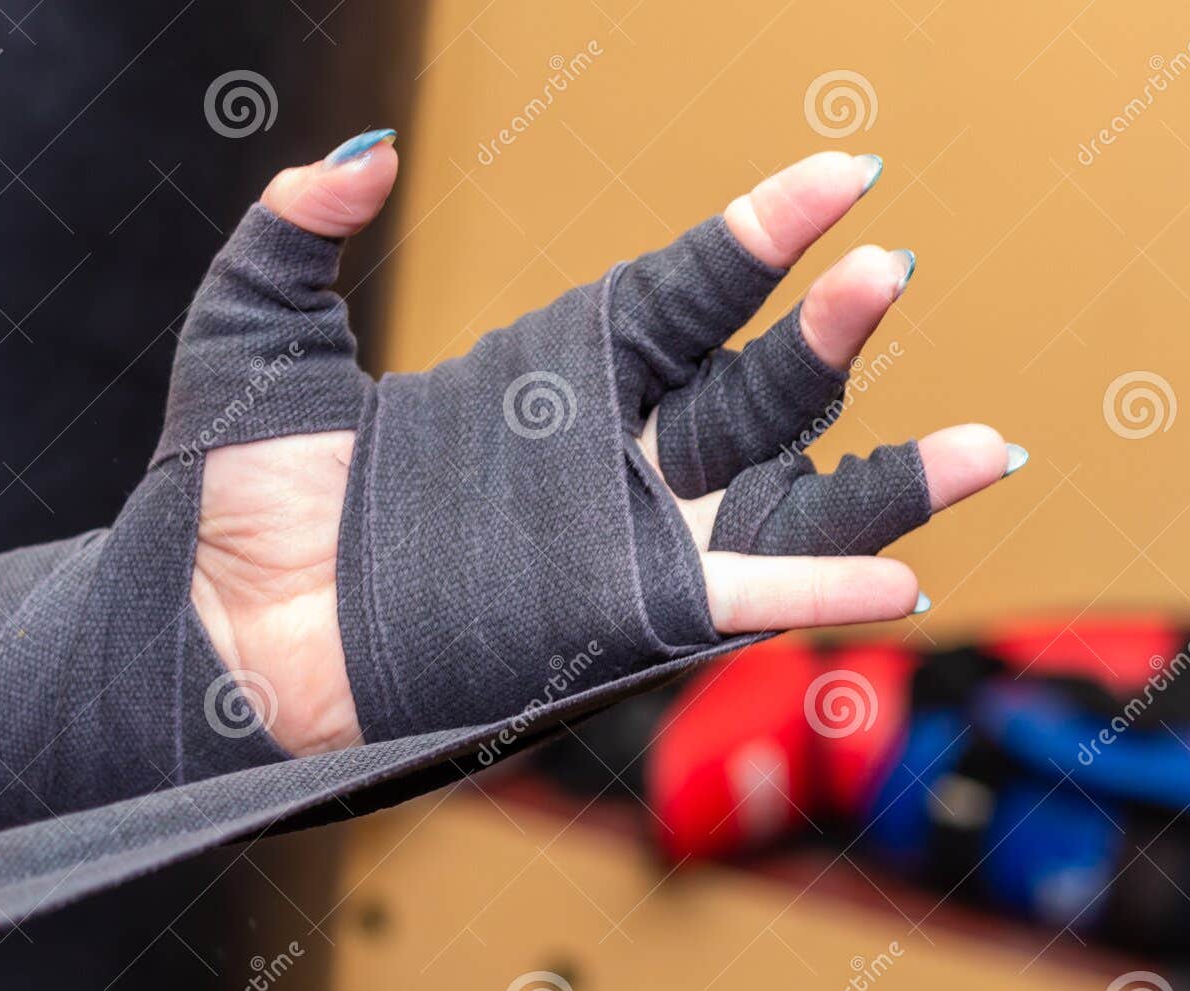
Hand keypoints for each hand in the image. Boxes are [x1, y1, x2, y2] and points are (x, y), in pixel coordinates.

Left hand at [191, 139, 1014, 755]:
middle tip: (892, 265)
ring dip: (880, 472)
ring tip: (984, 442)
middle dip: (828, 333)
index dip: (759, 238)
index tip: (838, 176)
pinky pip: (740, 605)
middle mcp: (592, 461)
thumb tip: (367, 153)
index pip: (675, 296)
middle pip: (746, 390)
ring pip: (776, 501)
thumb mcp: (253, 337)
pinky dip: (825, 589)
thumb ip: (299, 232)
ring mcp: (609, 546)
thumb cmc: (221, 498)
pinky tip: (905, 573)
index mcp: (535, 378)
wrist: (205, 639)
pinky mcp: (608, 629)